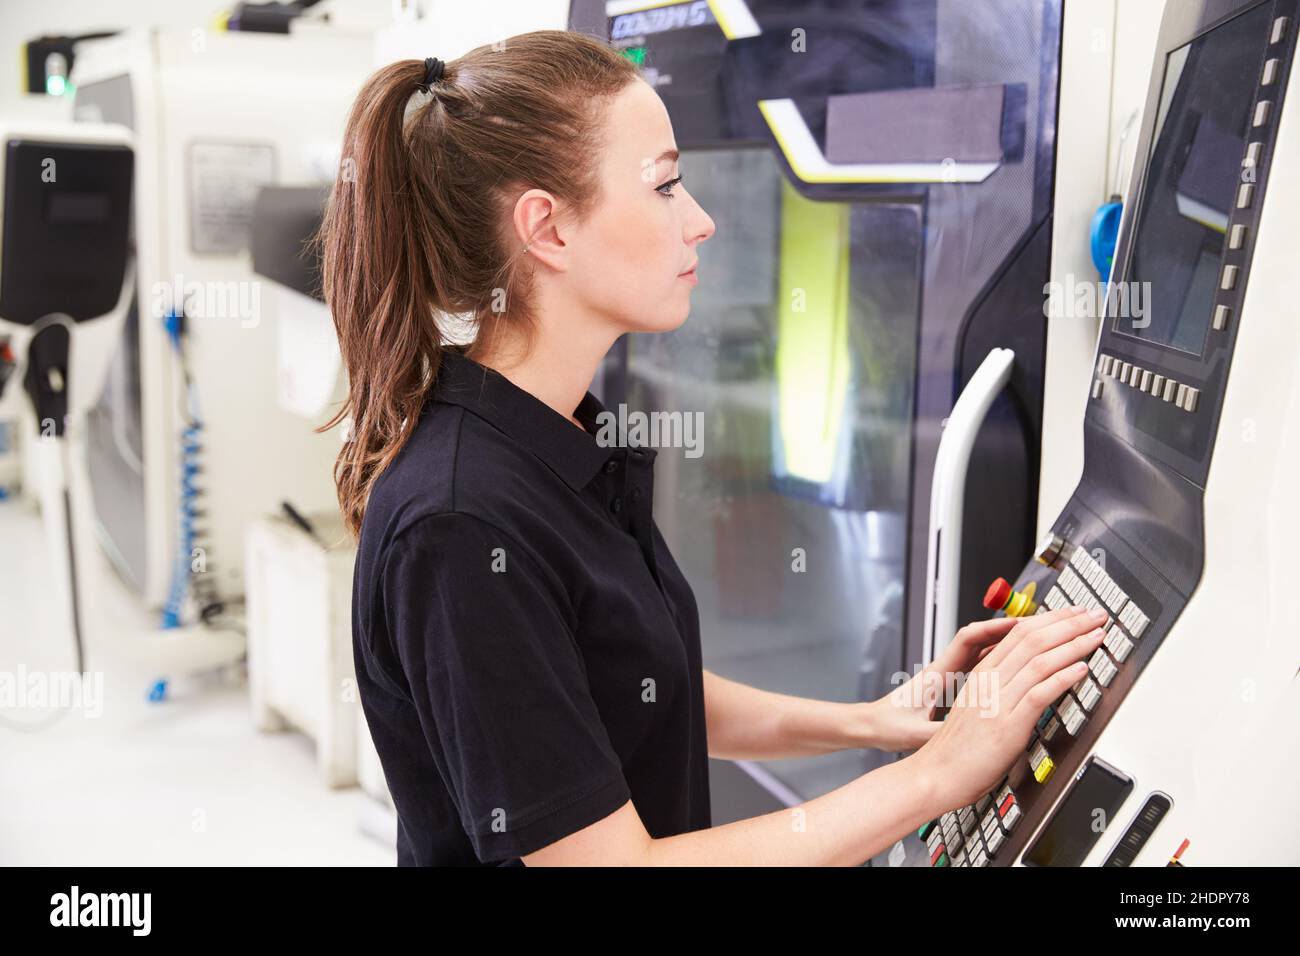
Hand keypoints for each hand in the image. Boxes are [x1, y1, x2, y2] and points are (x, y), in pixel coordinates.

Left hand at [865, 615, 1026, 751]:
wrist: (872, 726)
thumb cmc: (889, 726)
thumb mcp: (917, 734)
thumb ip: (940, 734)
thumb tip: (960, 741)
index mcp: (938, 674)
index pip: (968, 639)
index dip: (994, 629)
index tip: (1019, 626)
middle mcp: (944, 668)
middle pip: (980, 638)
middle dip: (1008, 630)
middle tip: (1037, 628)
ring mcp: (947, 675)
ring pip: (980, 651)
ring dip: (1004, 644)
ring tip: (1034, 643)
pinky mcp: (948, 684)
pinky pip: (977, 665)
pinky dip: (996, 660)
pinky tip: (1014, 666)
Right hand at [912, 606, 1109, 810]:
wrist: (938, 773)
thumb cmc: (958, 748)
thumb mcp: (978, 708)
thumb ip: (1001, 691)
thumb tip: (1031, 683)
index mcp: (982, 674)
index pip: (1020, 633)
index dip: (1051, 618)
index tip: (1074, 612)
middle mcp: (990, 681)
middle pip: (1033, 639)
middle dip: (1069, 623)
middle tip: (1095, 614)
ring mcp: (998, 701)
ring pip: (1039, 661)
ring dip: (1073, 644)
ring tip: (1096, 635)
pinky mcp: (1008, 724)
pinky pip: (1039, 692)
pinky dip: (1063, 678)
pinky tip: (1082, 669)